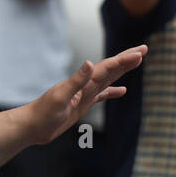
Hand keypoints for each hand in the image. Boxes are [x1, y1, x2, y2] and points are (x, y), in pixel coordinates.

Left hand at [23, 45, 147, 142]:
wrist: (31, 127)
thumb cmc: (43, 113)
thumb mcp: (60, 97)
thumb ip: (76, 80)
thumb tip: (91, 63)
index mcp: (83, 83)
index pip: (107, 68)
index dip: (124, 60)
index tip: (140, 53)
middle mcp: (86, 85)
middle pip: (111, 69)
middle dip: (127, 59)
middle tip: (144, 49)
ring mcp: (85, 94)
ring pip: (109, 78)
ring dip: (123, 70)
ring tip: (137, 61)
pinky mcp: (83, 103)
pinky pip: (102, 94)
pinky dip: (113, 91)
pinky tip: (122, 91)